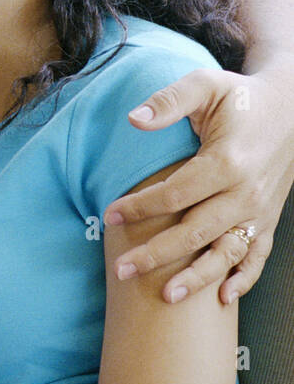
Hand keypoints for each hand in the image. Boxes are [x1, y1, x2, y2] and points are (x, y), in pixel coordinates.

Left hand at [103, 67, 293, 304]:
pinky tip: (223, 298)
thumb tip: (133, 119)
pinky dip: (243, 278)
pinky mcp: (269, 219)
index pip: (175, 194)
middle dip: (157, 253)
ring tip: (166, 297)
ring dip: (197, 277)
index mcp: (227, 162)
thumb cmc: (240, 98)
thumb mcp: (205, 85)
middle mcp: (245, 193)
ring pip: (226, 252)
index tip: (109, 215)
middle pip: (195, 232)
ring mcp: (260, 210)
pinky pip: (257, 255)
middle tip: (122, 269)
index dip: (140, 207)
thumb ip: (168, 101)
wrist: (290, 109)